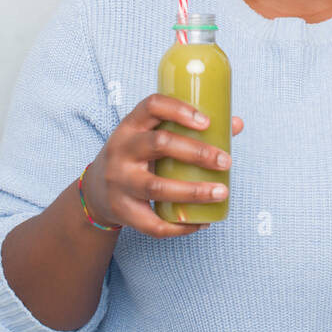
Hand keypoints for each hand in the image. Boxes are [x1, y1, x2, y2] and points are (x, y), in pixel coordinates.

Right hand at [81, 93, 243, 237]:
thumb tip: (236, 124)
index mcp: (131, 126)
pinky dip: (180, 225)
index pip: (152, 106)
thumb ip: (188, 129)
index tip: (207, 121)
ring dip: (194, 191)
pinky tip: (202, 222)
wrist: (95, 191)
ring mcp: (119, 182)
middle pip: (159, 144)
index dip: (180, 110)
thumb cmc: (137, 157)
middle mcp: (121, 150)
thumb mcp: (151, 136)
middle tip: (225, 161)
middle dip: (197, 152)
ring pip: (157, 187)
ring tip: (221, 192)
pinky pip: (153, 223)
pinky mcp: (122, 211)